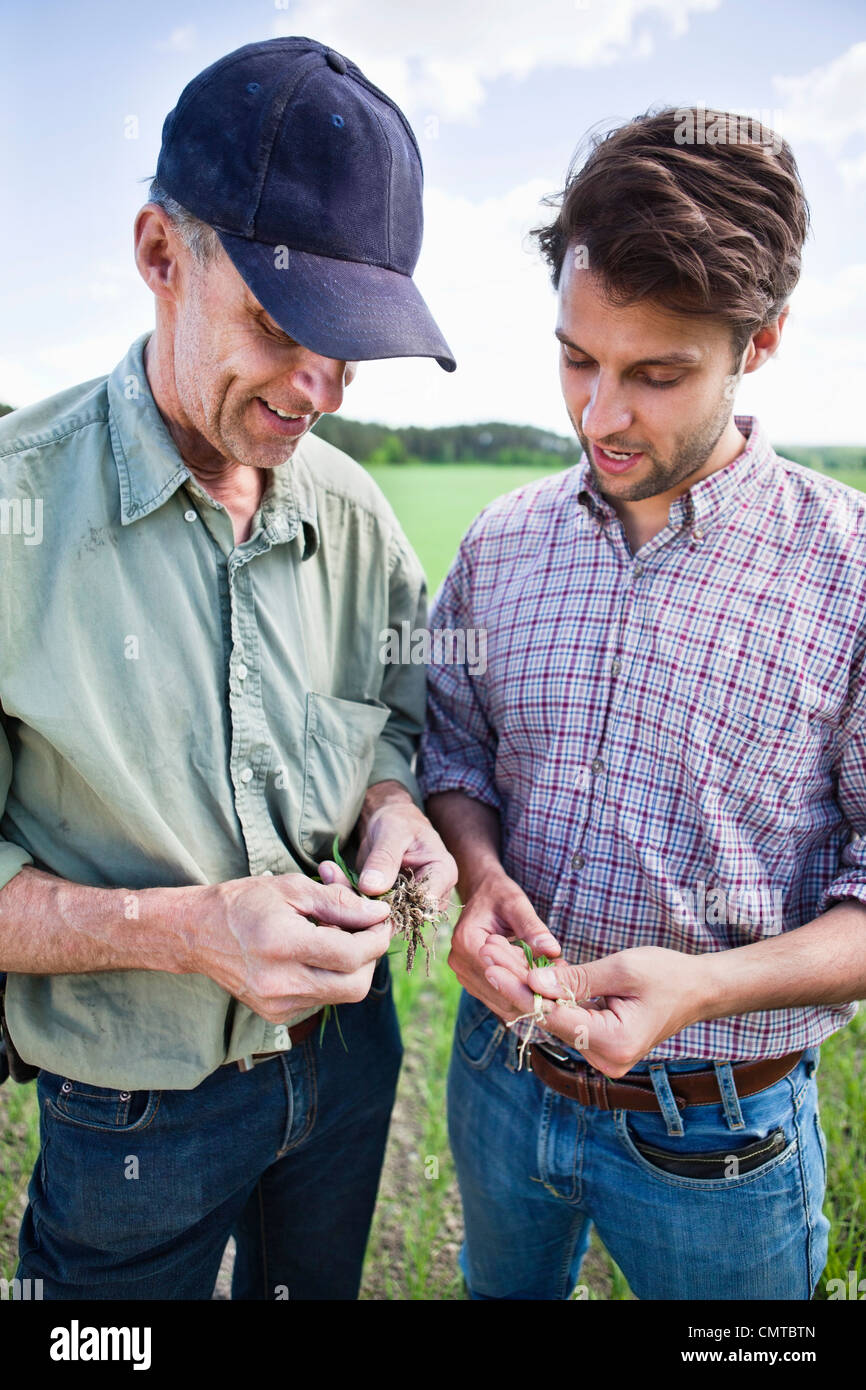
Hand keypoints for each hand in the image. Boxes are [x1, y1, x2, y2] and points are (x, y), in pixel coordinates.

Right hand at [187, 873, 392, 1022]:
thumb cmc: (245, 902)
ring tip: (337, 935)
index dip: (377, 937)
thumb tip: (379, 913)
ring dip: (353, 967)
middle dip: (371, 958)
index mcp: (282, 945)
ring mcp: (277, 1004)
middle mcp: (279, 983)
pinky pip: (321, 999)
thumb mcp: (293, 888)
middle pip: (356, 986)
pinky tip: (316, 953)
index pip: (352, 954)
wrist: (198, 933)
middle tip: (367, 930)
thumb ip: (339, 902)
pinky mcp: (275, 1014)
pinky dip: (330, 977)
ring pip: (341, 995)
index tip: (382, 919)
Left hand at [319, 780, 457, 908]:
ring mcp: (411, 904)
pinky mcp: (391, 906)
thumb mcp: (392, 832)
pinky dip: (352, 901)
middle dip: (370, 908)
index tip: (366, 894)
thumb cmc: (399, 821)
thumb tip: (371, 888)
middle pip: (403, 915)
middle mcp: (431, 895)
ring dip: (357, 905)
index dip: (396, 906)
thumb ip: (384, 859)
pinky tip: (334, 881)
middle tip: (339, 889)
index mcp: (442, 874)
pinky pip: (371, 913)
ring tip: (333, 878)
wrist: (390, 822)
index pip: (424, 903)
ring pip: (384, 918)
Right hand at [449, 868, 560, 1020]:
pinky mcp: (472, 982)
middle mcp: (460, 963)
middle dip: (533, 990)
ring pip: (501, 1003)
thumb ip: (533, 928)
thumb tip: (552, 950)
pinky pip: (499, 1000)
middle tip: (564, 981)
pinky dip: (521, 995)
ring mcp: (463, 975)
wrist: (480, 894)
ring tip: (557, 983)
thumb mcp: (516, 903)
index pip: (502, 971)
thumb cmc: (498, 894)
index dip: (532, 976)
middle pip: (501, 993)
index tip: (561, 970)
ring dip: (529, 997)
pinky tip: (542, 985)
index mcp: (467, 941)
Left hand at [480, 942, 708, 1075]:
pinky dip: (547, 997)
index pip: (553, 1016)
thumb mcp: (622, 969)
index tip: (491, 964)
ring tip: (496, 958)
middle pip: (548, 1020)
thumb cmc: (667, 974)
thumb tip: (533, 979)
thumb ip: (576, 978)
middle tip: (486, 954)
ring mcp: (603, 1056)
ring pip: (553, 1020)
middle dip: (517, 986)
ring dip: (527, 990)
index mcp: (614, 1043)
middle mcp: (605, 1059)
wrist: (698, 990)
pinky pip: (565, 1021)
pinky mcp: (600, 1045)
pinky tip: (521, 973)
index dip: (520, 989)